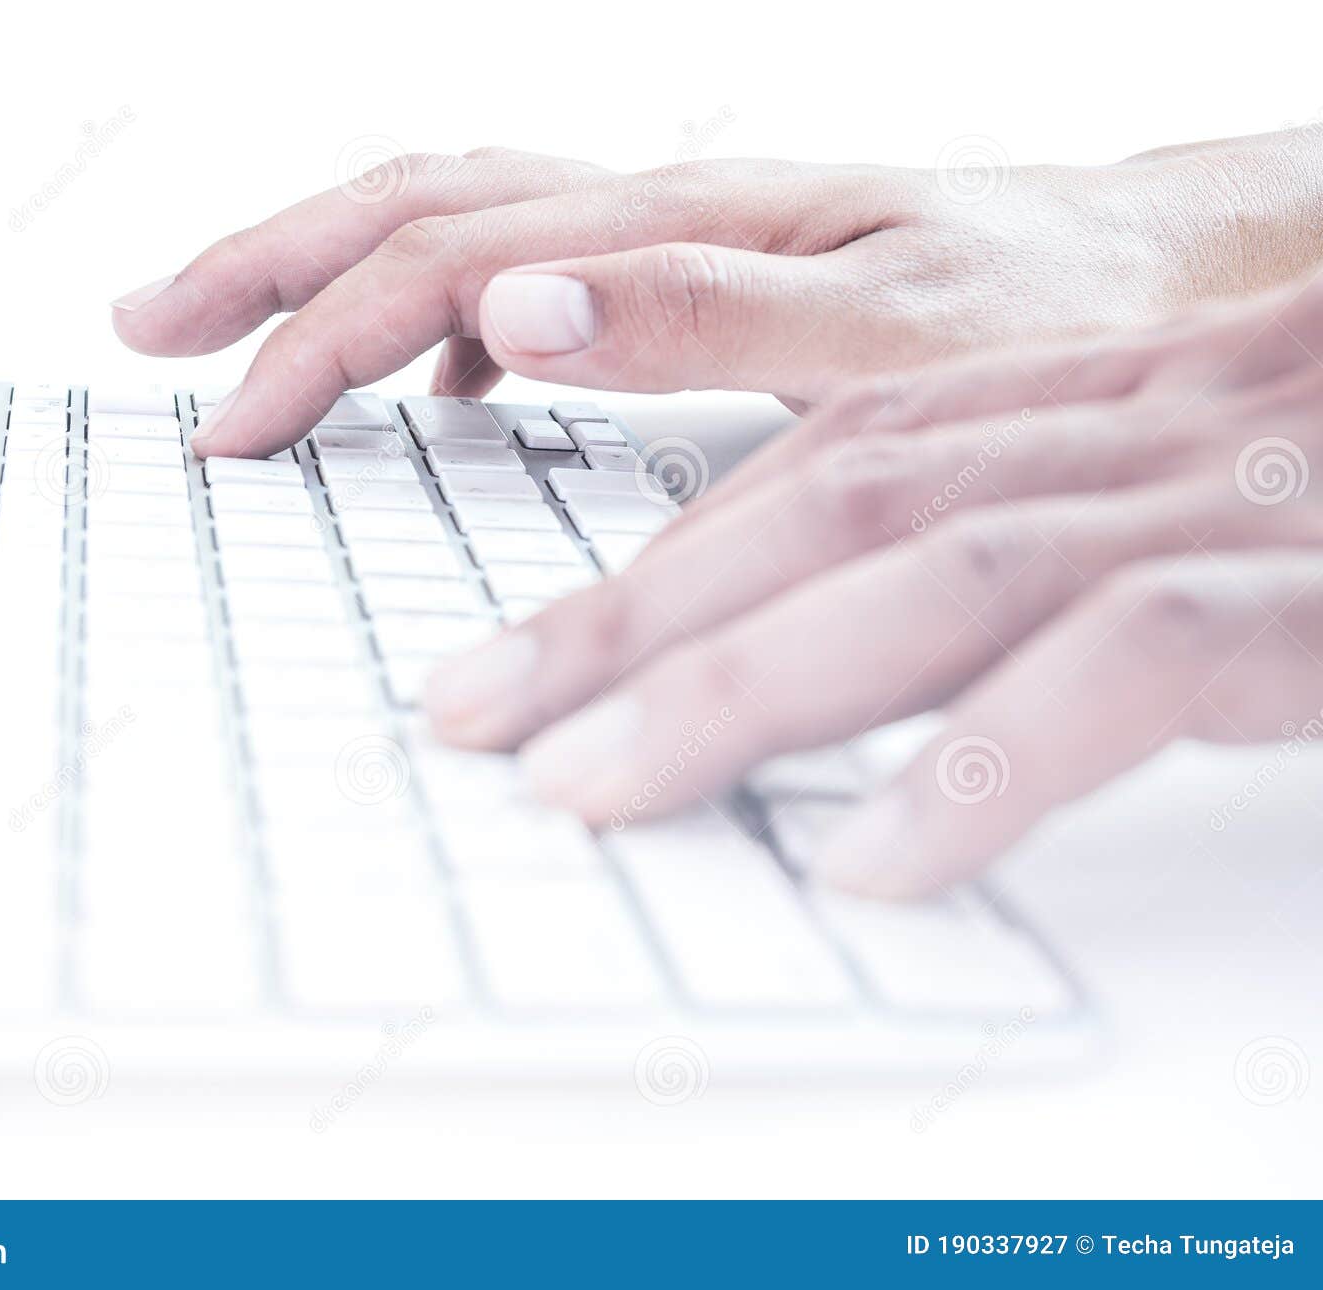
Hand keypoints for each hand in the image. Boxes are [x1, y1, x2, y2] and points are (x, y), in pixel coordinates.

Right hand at [111, 134, 1322, 458]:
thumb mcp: (895, 336)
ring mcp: (672, 234)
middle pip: (413, 207)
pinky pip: (537, 272)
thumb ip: (704, 322)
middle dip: (266, 269)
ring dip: (333, 275)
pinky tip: (444, 383)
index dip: (313, 340)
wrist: (1145, 269)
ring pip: (460, 225)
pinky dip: (453, 321)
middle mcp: (659, 208)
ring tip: (238, 337)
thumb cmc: (1043, 315)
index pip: (441, 262)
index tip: (222, 427)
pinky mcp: (698, 269)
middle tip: (147, 328)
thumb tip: (512, 310)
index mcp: (681, 225)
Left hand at [425, 272, 1322, 897]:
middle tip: (475, 728)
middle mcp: (1116, 429)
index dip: (642, 570)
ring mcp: (1219, 496)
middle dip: (628, 625)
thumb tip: (821, 681)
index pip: (803, 474)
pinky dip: (985, 763)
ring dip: (742, 688)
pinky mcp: (1315, 586)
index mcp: (1065, 406)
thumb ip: (1001, 568)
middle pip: (817, 514)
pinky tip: (868, 863)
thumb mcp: (1157, 501)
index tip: (510, 669)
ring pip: (931, 570)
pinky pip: (1127, 661)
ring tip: (595, 793)